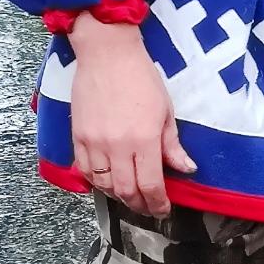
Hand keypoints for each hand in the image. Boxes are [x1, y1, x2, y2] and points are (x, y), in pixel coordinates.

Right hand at [68, 16, 195, 216]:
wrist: (107, 54)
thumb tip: (186, 168)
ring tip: (130, 196)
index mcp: (144, 140)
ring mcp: (94, 142)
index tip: (163, 209)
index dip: (158, 203)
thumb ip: (172, 145)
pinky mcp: (77, 136)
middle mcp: (117, 146)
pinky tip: (107, 182)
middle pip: (126, 191)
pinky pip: (84, 170)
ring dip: (118, 196)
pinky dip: (96, 182)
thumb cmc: (141, 77)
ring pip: (103, 185)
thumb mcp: (166, 111)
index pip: (151, 185)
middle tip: (148, 207)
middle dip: (139, 205)